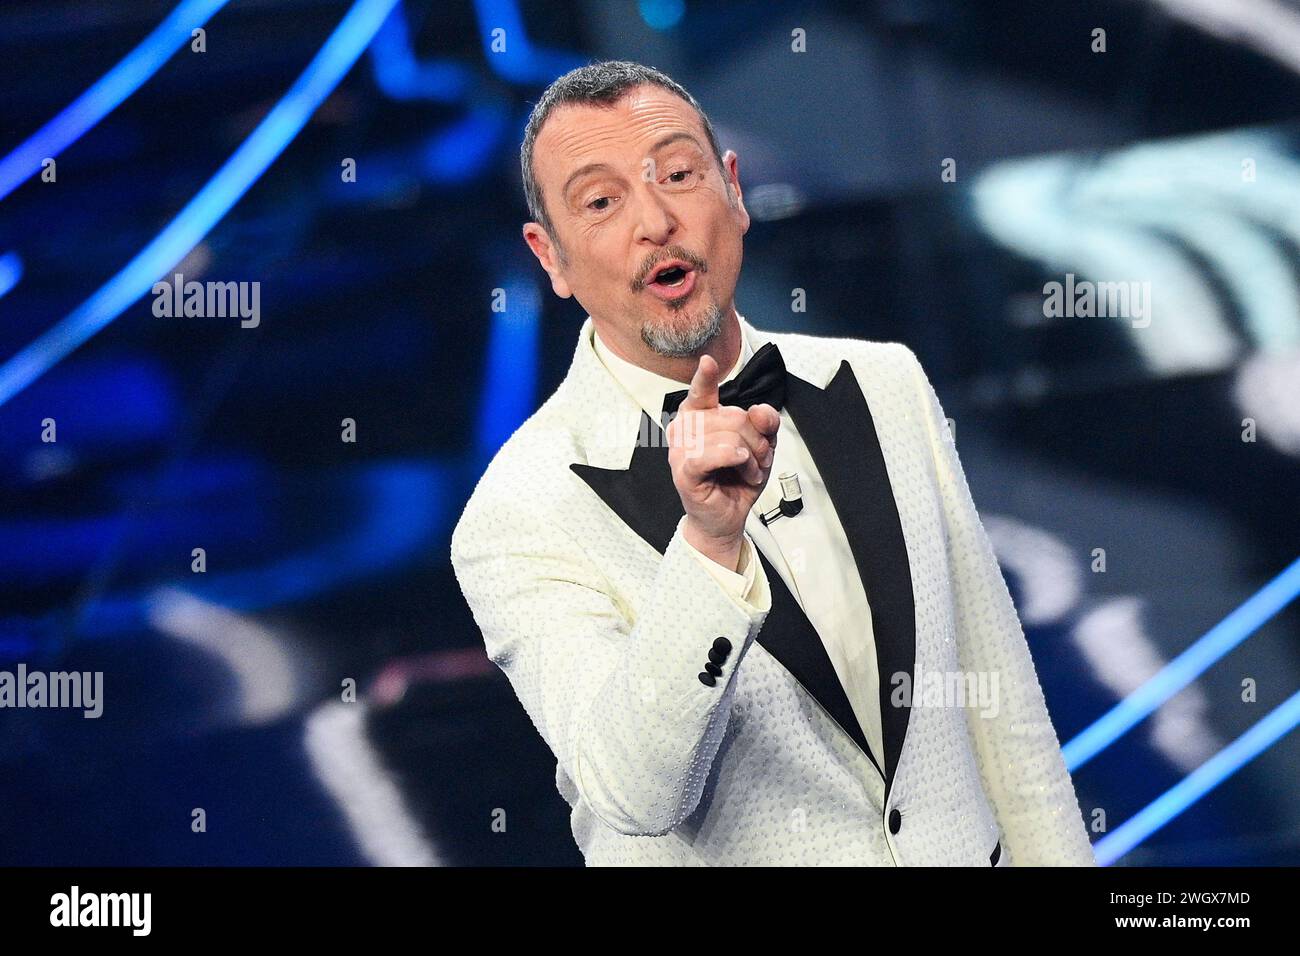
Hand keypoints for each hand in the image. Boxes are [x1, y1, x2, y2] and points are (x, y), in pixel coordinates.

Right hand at [665, 353, 780, 566]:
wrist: (726, 517)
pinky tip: (742, 467)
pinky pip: (714, 453)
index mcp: (699, 418)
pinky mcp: (684, 471)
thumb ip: (765, 422)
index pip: (702, 391)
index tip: (708, 362)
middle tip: (756, 459)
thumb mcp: (761, 446)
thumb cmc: (736, 480)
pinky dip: (736, 458)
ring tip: (749, 471)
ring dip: (752, 457)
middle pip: (733, 416)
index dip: (705, 376)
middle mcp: (685, 429)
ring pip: (730, 436)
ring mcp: (681, 450)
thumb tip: (760, 410)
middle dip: (757, 439)